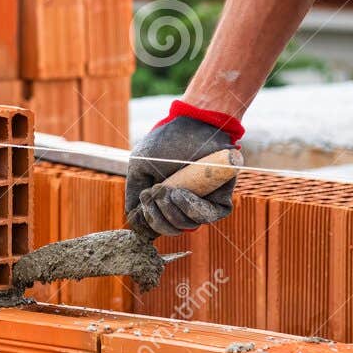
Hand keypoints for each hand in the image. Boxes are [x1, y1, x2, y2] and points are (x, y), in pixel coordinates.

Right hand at [125, 101, 242, 236]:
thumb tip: (132, 220)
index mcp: (166, 200)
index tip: (144, 205)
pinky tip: (180, 193)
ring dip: (172, 211)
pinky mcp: (220, 200)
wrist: (196, 124)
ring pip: (186, 225)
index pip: (157, 225)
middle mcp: (184, 204)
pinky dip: (190, 208)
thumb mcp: (140, 167)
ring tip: (169, 189)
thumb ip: (133, 193)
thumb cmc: (167, 142)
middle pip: (170, 229)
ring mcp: (202, 203)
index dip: (149, 221)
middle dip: (158, 217)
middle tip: (156, 193)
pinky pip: (206, 217)